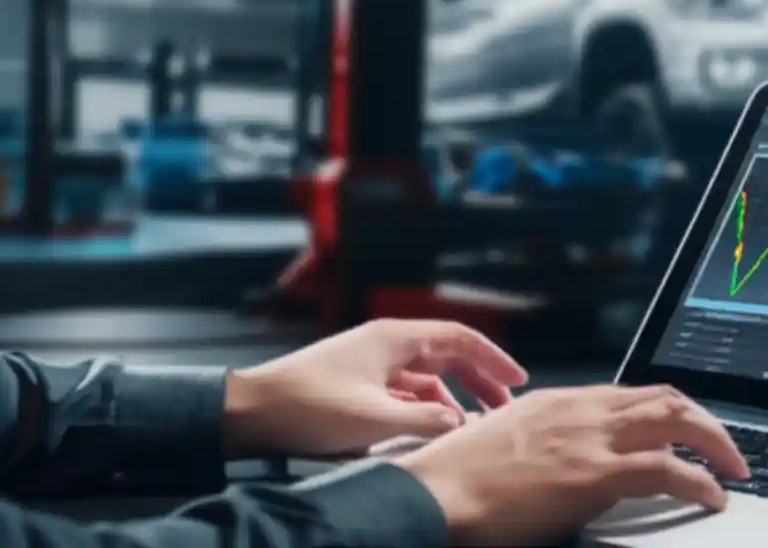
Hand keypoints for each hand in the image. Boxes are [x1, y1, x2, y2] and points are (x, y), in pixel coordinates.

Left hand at [222, 319, 527, 457]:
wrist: (248, 413)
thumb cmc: (304, 408)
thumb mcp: (373, 420)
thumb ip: (425, 423)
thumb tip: (462, 425)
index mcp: (393, 338)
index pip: (459, 338)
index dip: (493, 358)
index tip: (517, 380)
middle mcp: (385, 344)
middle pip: (447, 356)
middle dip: (478, 380)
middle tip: (503, 406)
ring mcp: (370, 364)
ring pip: (426, 378)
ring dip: (451, 400)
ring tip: (470, 427)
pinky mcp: (357, 385)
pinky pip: (404, 393)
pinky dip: (424, 409)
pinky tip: (432, 432)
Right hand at [395, 384, 748, 545]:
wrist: (436, 493)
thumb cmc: (461, 475)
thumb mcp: (511, 438)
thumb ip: (551, 437)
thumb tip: (574, 455)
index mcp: (564, 399)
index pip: (637, 393)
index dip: (675, 410)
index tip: (694, 428)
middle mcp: (583, 408)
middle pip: (666, 398)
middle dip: (707, 421)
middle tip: (728, 449)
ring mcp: (590, 438)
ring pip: (677, 420)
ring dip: (716, 443)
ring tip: (734, 468)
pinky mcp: (594, 474)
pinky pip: (666, 469)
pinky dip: (700, 480)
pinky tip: (712, 495)